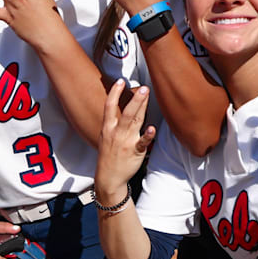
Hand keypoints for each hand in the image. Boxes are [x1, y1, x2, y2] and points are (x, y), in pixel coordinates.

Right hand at [95, 79, 155, 199]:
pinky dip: (147, 136)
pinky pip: (142, 143)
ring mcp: (125, 141)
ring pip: (134, 121)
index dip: (114, 93)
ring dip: (141, 107)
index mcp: (107, 128)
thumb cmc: (109, 155)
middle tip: (143, 87)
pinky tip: (152, 129)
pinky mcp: (134, 151)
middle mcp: (116, 132)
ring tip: (146, 93)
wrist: (108, 177)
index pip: (109, 106)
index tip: (120, 81)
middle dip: (134, 99)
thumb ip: (114, 123)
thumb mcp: (105, 136)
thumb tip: (123, 108)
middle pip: (125, 112)